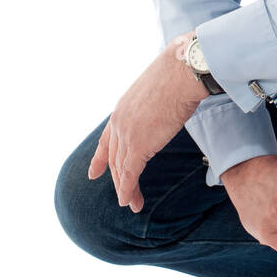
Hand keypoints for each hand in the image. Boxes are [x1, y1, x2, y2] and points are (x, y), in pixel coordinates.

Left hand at [88, 34, 207, 213]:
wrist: (183, 71)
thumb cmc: (179, 73)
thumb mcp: (158, 88)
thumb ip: (156, 100)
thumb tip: (171, 98)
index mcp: (123, 107)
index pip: (107, 138)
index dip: (100, 158)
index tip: (94, 173)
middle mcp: (119, 121)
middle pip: (114, 158)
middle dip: (117, 179)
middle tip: (123, 198)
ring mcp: (127, 133)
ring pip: (122, 169)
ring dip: (126, 190)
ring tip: (132, 204)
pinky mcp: (139, 145)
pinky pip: (130, 174)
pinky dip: (129, 190)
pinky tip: (130, 202)